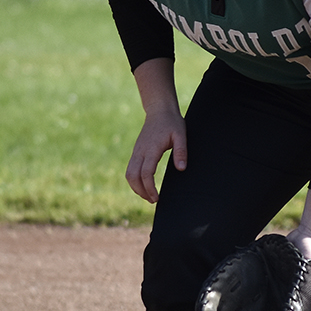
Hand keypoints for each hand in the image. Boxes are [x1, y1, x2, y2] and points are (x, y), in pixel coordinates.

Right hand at [126, 57, 184, 203]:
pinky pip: (130, 169)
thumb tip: (181, 169)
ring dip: (136, 187)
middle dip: (141, 191)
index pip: (145, 174)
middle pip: (132, 176)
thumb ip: (181, 151)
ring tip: (149, 196)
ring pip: (129, 174)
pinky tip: (144, 186)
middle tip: (153, 200)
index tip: (157, 197)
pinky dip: (134, 180)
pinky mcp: (136, 152)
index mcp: (151, 149)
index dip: (150, 188)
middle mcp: (140, 151)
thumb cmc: (172, 123)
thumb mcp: (181, 135)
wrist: (159, 110)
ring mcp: (136, 151)